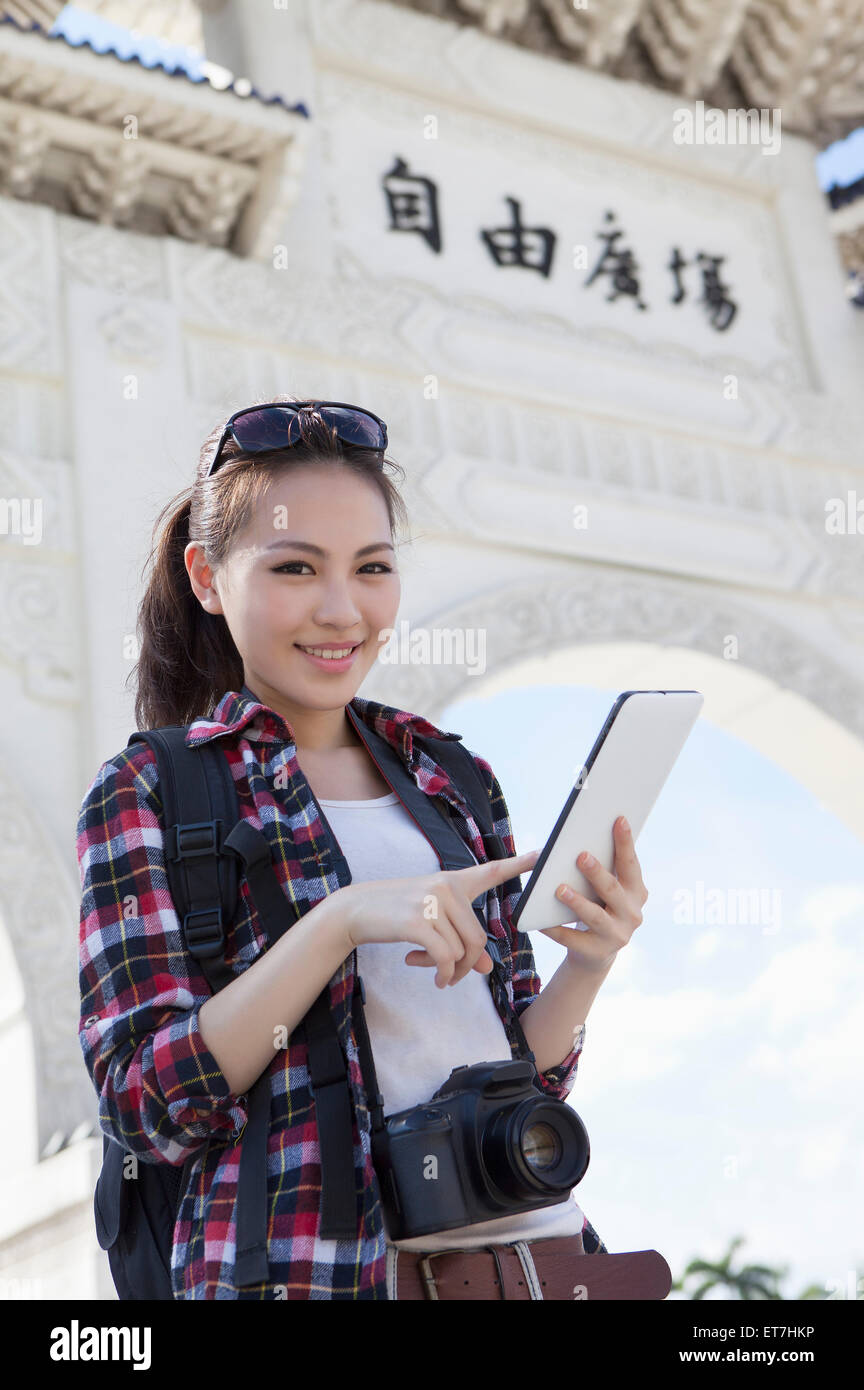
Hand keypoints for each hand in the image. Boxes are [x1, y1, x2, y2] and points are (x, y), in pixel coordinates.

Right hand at [325, 849, 539, 988]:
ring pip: (462, 951)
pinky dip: (442, 973)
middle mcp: (446, 887)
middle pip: (478, 939)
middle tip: (448, 975)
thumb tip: (484, 967)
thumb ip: (461, 941)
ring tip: (430, 968)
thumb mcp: (432, 924)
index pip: (491, 871)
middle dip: (466, 965)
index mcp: (452, 881)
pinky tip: (430, 975)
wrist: (354, 911)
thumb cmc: (395, 915)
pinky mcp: (418, 921)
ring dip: (450, 970)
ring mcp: (432, 902)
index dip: (519, 864)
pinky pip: (445, 957)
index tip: (542, 854)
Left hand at [540, 817, 647, 972]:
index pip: (631, 865)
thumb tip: (584, 837)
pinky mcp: (597, 953)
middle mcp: (632, 914)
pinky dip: (556, 930)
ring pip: (595, 916)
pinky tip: (541, 921)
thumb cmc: (600, 908)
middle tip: (581, 856)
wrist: (595, 954)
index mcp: (637, 893)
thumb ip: (605, 869)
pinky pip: (572, 939)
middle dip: (597, 873)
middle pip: (613, 891)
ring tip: (559, 889)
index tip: (619, 820)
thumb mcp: (607, 891)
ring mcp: (617, 936)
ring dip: (577, 902)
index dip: (625, 843)